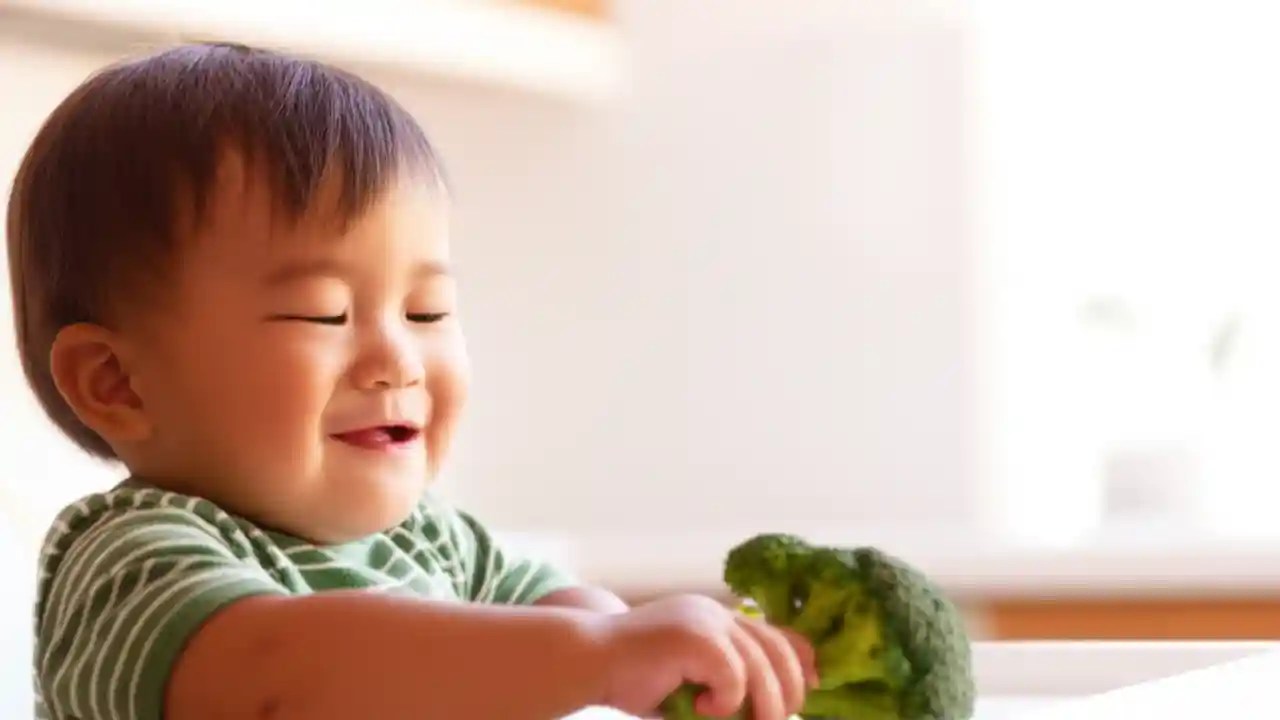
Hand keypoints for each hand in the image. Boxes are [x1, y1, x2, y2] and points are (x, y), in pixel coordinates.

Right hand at [597, 594, 817, 719]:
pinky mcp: (695, 636)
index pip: (777, 634)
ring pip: (761, 668)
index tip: (811, 689)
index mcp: (717, 618)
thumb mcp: (691, 683)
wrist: (588, 661)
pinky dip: (726, 702)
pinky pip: (733, 677)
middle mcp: (717, 612)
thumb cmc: (633, 679)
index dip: (801, 660)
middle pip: (778, 650)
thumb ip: (726, 687)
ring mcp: (706, 620)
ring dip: (762, 707)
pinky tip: (701, 709)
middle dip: (787, 692)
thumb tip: (770, 710)